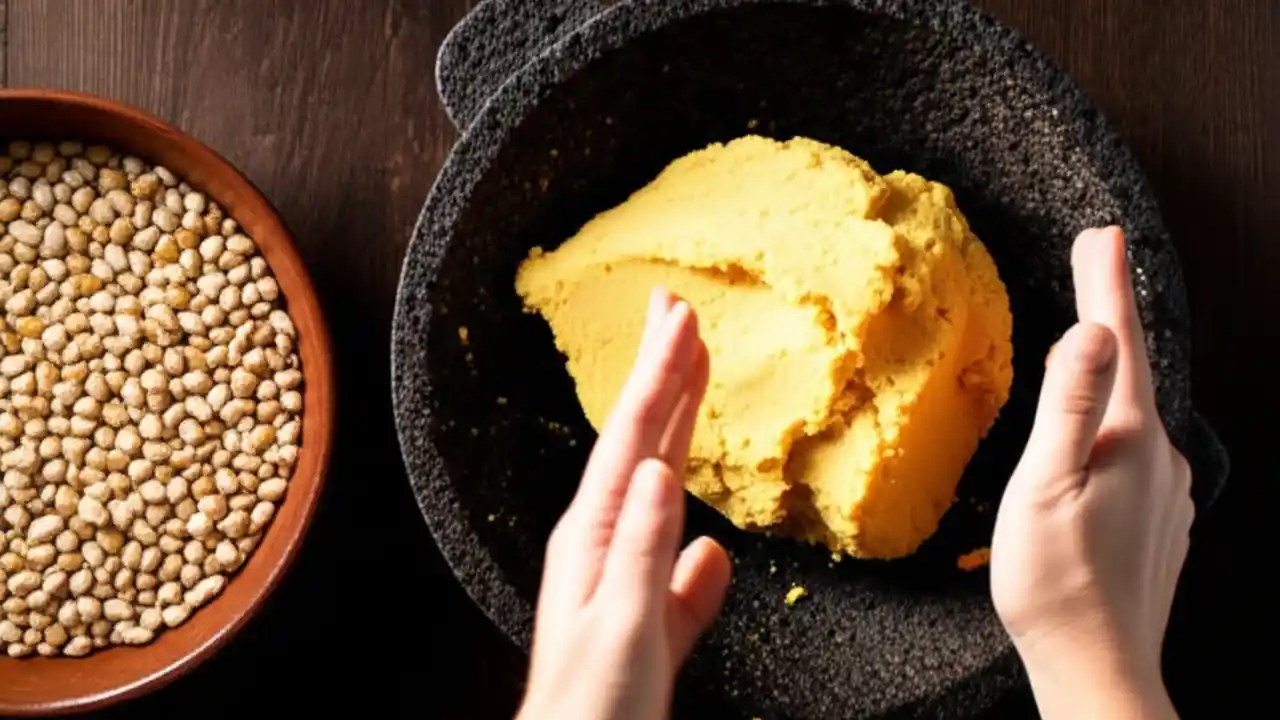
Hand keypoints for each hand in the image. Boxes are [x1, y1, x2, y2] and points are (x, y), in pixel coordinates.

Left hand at [518, 288, 731, 719]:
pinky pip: (678, 565)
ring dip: (676, 431)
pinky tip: (711, 549)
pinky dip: (696, 543)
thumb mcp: (621, 624)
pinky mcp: (647, 622)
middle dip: (660, 374)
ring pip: (658, 487)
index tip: (679, 316)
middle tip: (674, 311)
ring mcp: (626, 581)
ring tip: (690, 380)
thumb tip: (662, 470)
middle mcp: (605, 545)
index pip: (632, 436)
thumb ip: (643, 549)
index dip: (659, 373)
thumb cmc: (590, 709)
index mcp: (596, 537)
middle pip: (639, 441)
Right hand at [991, 227, 1192, 719]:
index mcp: (1129, 437)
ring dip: (1106, 377)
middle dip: (1108, 316)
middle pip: (1128, 370)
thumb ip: (1069, 406)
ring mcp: (1163, 492)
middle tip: (1092, 262)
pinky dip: (1108, 430)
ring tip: (1083, 348)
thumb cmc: (1057, 583)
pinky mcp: (1155, 521)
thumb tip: (1090, 331)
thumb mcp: (1045, 485)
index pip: (1116, 341)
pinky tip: (1089, 446)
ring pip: (1130, 415)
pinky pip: (1131, 454)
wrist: (1097, 669)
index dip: (1105, 284)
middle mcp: (1159, 458)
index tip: (1102, 235)